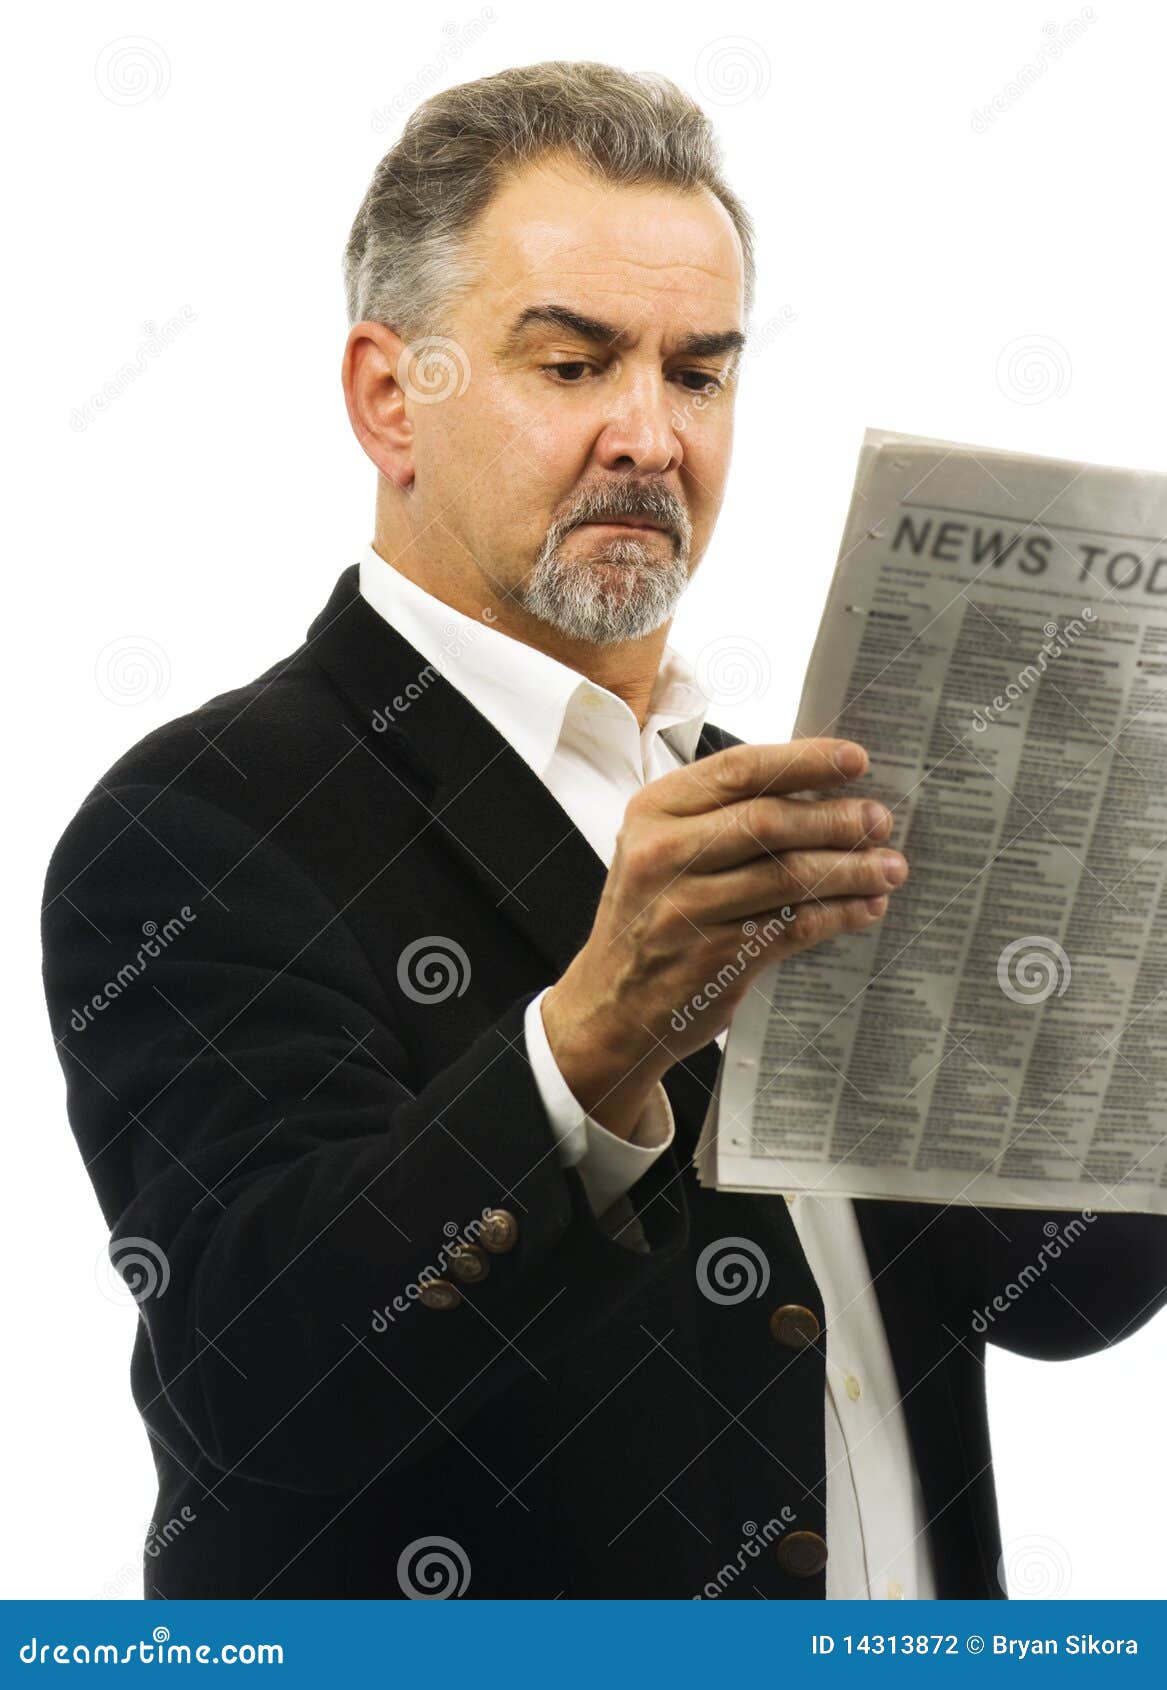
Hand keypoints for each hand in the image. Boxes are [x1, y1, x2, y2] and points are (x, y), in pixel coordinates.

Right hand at [540, 738, 905, 1137]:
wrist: (610, 1003)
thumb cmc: (650, 914)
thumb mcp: (663, 848)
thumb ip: (723, 816)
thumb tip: (818, 793)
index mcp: (655, 811)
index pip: (740, 769)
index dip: (805, 761)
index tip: (855, 760)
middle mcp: (664, 854)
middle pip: (769, 822)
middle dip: (836, 819)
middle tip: (880, 821)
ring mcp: (686, 909)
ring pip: (788, 877)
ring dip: (850, 870)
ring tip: (890, 866)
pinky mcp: (713, 959)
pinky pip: (792, 927)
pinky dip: (837, 915)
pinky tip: (865, 908)